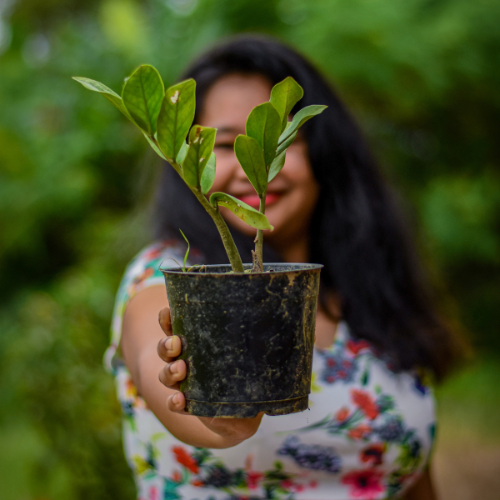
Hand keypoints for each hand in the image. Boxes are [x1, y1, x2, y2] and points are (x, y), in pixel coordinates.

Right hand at [157, 305, 263, 445]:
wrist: (241, 417)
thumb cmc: (245, 377)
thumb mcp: (250, 357)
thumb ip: (258, 342)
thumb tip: (281, 321)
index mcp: (197, 344)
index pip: (175, 327)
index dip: (167, 319)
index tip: (168, 310)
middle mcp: (185, 361)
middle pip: (166, 349)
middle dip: (167, 344)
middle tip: (177, 343)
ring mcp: (184, 384)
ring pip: (166, 374)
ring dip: (170, 370)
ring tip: (180, 368)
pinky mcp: (188, 406)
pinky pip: (174, 404)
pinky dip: (174, 402)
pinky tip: (179, 400)